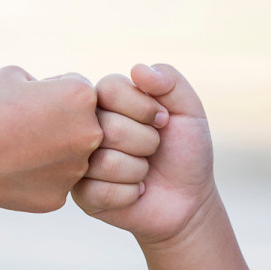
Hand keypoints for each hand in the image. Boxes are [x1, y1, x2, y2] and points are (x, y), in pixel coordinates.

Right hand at [0, 65, 102, 212]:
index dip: (53, 91)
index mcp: (83, 96)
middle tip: (26, 126)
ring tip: (18, 148)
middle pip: (83, 124)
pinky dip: (40, 176)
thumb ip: (47, 82)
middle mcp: (91, 134)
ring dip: (53, 150)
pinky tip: (15, 170)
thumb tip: (57, 94)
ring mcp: (77, 169)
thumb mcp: (15, 75)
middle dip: (62, 122)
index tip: (29, 101)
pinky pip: (56, 180)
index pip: (80, 89)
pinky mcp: (62, 197)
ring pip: (72, 155)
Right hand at [73, 64, 215, 243]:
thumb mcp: (188, 111)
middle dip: (145, 142)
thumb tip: (137, 69)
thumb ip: (170, 81)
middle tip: (153, 150)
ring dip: (137, 170)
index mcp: (107, 100)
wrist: (189, 200)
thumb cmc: (185, 151)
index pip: (109, 87)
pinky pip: (99, 191)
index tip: (163, 121)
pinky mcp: (81, 194)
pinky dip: (128, 194)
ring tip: (143, 171)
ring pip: (104, 161)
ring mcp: (81, 160)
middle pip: (106, 127)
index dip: (143, 108)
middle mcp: (87, 127)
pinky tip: (134, 192)